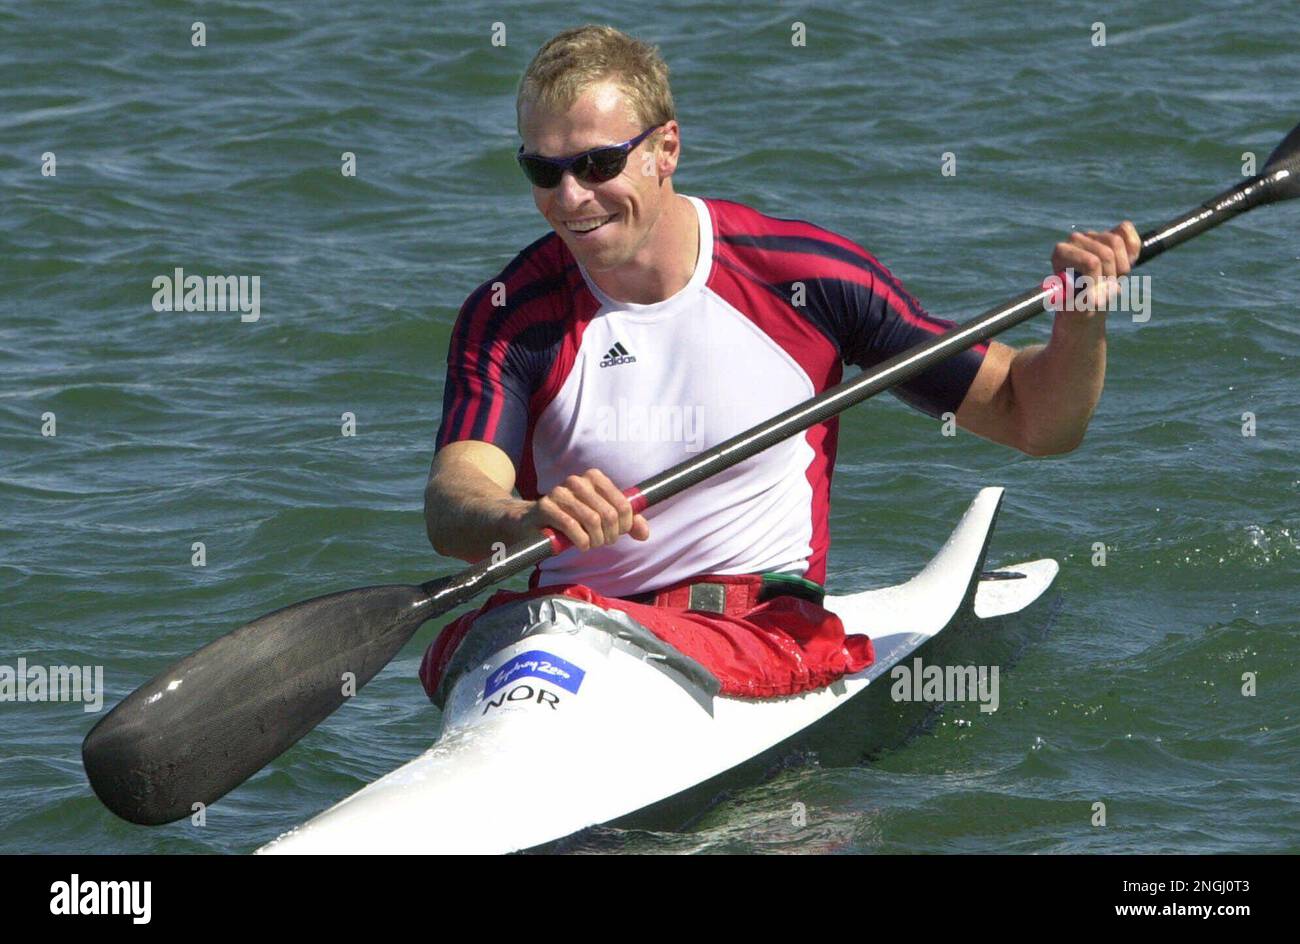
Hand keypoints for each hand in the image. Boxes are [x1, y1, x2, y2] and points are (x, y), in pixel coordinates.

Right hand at [520, 468, 649, 550]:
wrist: (532, 521)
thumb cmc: (571, 518)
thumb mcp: (601, 519)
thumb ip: (625, 523)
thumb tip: (644, 534)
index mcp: (594, 477)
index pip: (623, 504)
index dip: (626, 524)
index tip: (619, 533)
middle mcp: (578, 480)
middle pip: (609, 514)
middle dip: (610, 535)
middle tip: (603, 542)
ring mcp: (560, 492)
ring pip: (592, 520)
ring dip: (595, 540)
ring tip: (591, 544)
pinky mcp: (546, 506)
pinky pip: (571, 526)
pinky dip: (580, 540)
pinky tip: (580, 544)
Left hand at [1050, 221, 1140, 310]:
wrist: (1086, 301)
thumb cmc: (1078, 305)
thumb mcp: (1080, 307)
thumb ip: (1086, 301)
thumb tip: (1097, 300)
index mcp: (1061, 254)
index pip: (1091, 262)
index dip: (1100, 282)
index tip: (1095, 298)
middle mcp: (1074, 240)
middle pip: (1107, 253)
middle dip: (1112, 276)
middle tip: (1105, 290)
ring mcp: (1093, 234)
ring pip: (1117, 242)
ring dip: (1122, 267)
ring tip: (1113, 280)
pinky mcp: (1109, 231)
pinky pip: (1126, 229)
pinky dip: (1132, 249)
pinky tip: (1126, 264)